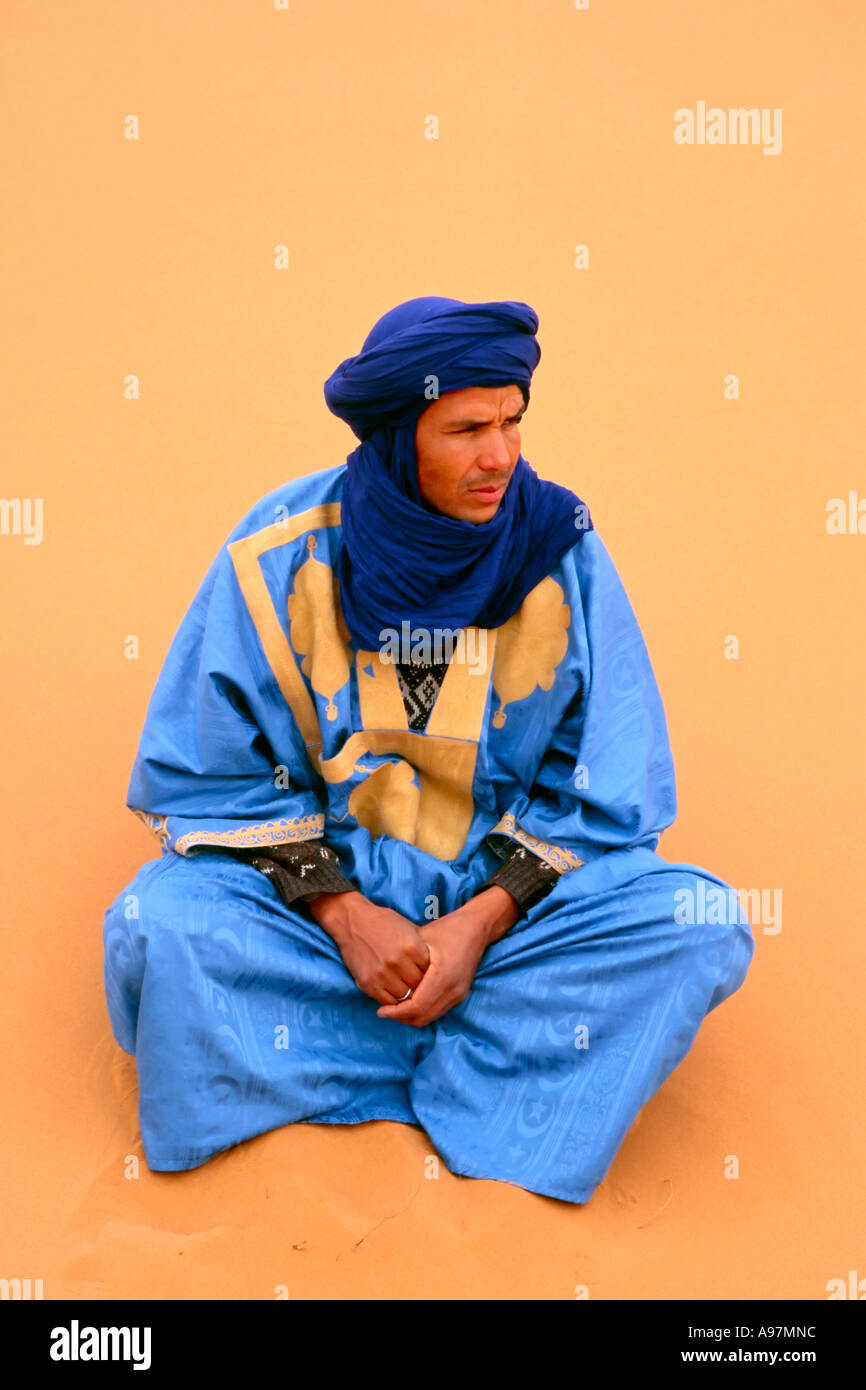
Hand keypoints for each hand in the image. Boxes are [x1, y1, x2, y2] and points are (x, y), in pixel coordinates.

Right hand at [307, 890, 430, 1005]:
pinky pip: (387, 1001)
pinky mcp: (368, 983)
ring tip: (404, 987)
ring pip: (405, 997)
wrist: (351, 920)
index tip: (428, 974)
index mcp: (412, 946)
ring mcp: (382, 974)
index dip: (430, 974)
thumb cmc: (382, 922)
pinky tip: (392, 991)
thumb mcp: (408, 928)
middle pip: (419, 987)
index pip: (431, 972)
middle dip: (420, 986)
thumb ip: (421, 948)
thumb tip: (436, 967)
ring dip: (406, 995)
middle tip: (417, 984)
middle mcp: (398, 962)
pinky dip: (392, 1000)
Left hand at [376, 887, 519, 1027]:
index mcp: (442, 977)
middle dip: (401, 1018)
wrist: (476, 928)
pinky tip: (409, 1002)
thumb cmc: (446, 929)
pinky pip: (438, 1011)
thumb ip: (405, 961)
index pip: (415, 1007)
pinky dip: (422, 1011)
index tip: (380, 1010)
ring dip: (411, 1016)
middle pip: (423, 1017)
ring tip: (394, 1008)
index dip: (396, 1012)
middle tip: (384, 1011)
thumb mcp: (421, 940)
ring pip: (430, 1017)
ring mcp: (459, 994)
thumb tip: (382, 976)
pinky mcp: (460, 995)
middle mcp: (453, 990)